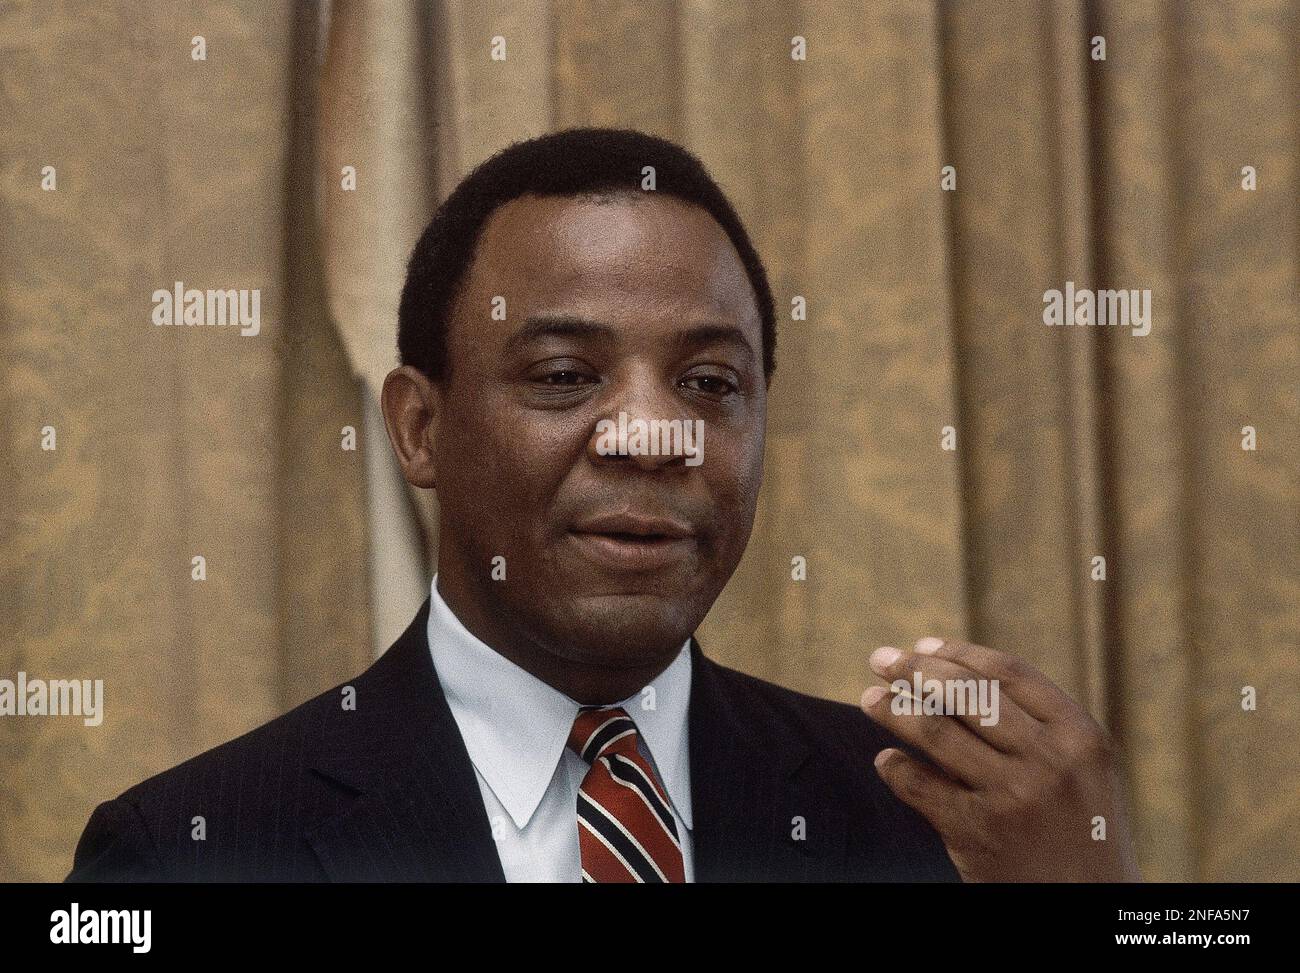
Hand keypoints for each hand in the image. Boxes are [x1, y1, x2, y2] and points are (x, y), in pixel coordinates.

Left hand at [860, 636, 1141, 881]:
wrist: (1090, 903)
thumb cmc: (1080, 830)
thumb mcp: (1083, 770)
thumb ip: (1037, 725)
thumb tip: (953, 673)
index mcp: (1079, 735)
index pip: (1007, 674)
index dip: (957, 653)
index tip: (921, 646)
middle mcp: (1048, 761)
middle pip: (965, 694)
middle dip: (914, 670)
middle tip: (881, 659)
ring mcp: (1012, 796)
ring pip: (935, 732)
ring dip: (893, 708)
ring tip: (870, 697)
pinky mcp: (977, 832)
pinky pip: (919, 784)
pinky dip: (894, 767)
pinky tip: (886, 760)